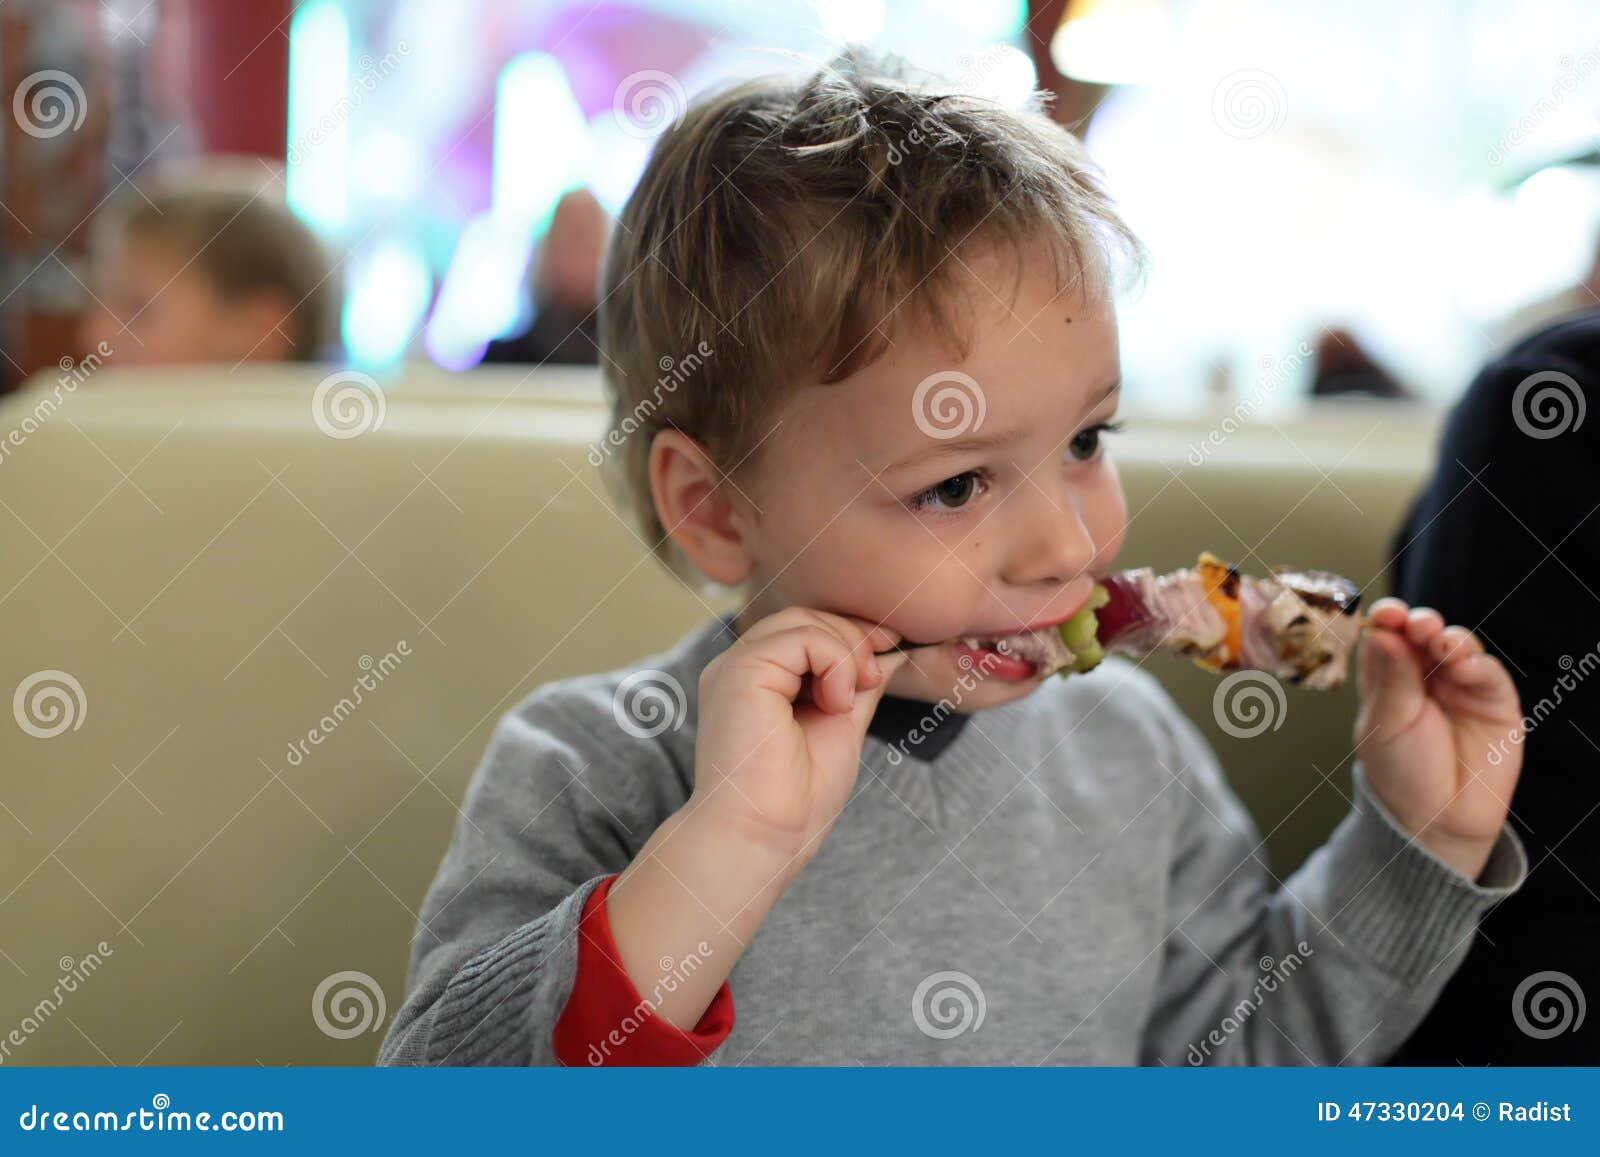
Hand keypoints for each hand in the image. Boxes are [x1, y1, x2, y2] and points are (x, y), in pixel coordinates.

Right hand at [690, 607, 906, 861]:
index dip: (851, 634)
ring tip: (848, 701)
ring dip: (846, 652)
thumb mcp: (841, 725)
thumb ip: (857, 684)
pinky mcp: (740, 672)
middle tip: (873, 679)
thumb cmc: (797, 798)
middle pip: (805, 616)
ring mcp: (735, 667)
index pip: (806, 630)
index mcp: (757, 681)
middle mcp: (739, 669)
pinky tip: (835, 704)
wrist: (765, 836)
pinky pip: (801, 637)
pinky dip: (835, 662)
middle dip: (853, 639)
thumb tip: (890, 651)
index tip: (889, 650)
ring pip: (803, 620)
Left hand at [1353, 598, 1523, 880]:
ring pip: (1458, 647)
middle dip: (1421, 624)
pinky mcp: (1495, 701)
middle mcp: (1424, 675)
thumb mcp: (1385, 725)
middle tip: (1417, 624)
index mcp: (1388, 676)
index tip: (1386, 613)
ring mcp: (1460, 685)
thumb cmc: (1401, 773)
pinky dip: (1478, 664)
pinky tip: (1465, 666)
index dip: (1388, 620)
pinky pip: (1488, 673)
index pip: (1387, 636)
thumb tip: (1382, 631)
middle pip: (1423, 635)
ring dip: (1451, 639)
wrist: (1438, 821)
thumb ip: (1390, 679)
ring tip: (1442, 644)